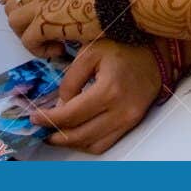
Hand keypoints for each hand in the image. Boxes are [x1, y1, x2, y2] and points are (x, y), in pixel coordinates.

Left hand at [4, 0, 103, 57]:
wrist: (120, 0)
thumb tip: (86, 7)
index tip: (15, 2)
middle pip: (12, 1)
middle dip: (19, 20)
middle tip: (37, 33)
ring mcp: (42, 5)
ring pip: (13, 20)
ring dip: (25, 35)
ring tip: (45, 43)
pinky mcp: (43, 23)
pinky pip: (27, 41)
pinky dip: (39, 50)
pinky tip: (59, 51)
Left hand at [30, 38, 162, 153]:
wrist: (157, 50)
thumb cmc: (123, 46)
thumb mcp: (90, 52)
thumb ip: (71, 80)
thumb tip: (60, 106)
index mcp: (109, 90)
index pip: (70, 115)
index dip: (48, 119)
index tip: (33, 117)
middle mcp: (121, 110)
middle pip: (80, 135)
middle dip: (55, 135)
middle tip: (41, 129)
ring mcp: (129, 119)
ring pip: (92, 144)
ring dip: (71, 143)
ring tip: (55, 133)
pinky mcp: (133, 123)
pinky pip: (106, 143)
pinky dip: (87, 143)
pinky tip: (76, 133)